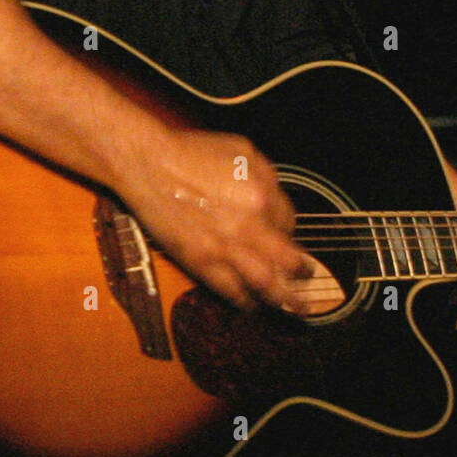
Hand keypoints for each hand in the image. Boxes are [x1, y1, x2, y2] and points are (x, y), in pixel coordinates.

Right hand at [114, 125, 313, 312]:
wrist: (148, 164)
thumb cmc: (191, 152)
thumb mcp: (241, 149)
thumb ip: (266, 176)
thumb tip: (276, 203)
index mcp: (261, 195)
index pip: (289, 222)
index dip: (289, 229)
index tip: (285, 233)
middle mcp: (248, 226)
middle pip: (288, 261)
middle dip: (301, 273)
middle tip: (308, 278)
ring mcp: (224, 248)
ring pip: (264, 285)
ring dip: (283, 298)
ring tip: (294, 307)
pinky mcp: (200, 262)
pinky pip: (230, 290)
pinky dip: (245, 301)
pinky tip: (252, 304)